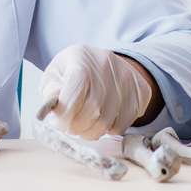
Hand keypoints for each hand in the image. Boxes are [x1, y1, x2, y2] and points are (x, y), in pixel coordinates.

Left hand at [36, 45, 158, 138]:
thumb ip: (50, 91)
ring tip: (85, 125)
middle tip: (72, 127)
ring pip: (108, 122)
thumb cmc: (73, 71)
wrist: (103, 62)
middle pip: (93, 111)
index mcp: (81, 59)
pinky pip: (123, 125)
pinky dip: (109, 130)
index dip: (66, 115)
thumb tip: (53, 108)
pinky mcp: (140, 91)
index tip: (60, 122)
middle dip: (78, 127)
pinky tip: (102, 120)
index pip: (75, 92)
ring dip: (92, 131)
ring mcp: (127, 78)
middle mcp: (106, 66)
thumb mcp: (55, 74)